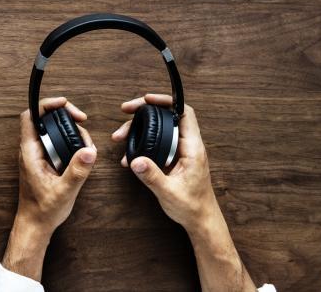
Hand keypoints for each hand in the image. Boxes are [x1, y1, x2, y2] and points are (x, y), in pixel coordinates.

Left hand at [2, 97, 96, 279]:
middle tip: (82, 120)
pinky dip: (69, 142)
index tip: (64, 103)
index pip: (30, 116)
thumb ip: (77, 171)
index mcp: (30, 152)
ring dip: (69, 129)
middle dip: (64, 115)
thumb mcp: (64, 191)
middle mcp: (32, 150)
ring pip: (51, 130)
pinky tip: (81, 152)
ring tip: (85, 140)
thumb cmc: (43, 210)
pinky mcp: (45, 161)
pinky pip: (56, 143)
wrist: (35, 225)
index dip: (46, 105)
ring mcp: (38, 155)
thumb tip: (89, 151)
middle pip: (44, 119)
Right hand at [112, 94, 256, 290]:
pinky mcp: (175, 159)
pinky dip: (143, 144)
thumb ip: (151, 175)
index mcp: (193, 148)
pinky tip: (129, 156)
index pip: (183, 113)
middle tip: (125, 111)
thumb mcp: (169, 192)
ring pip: (160, 130)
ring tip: (120, 136)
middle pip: (167, 117)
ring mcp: (182, 152)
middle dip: (144, 112)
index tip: (146, 99)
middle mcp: (188, 146)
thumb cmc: (191, 207)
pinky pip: (158, 144)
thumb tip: (135, 160)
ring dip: (140, 129)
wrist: (200, 221)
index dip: (166, 101)